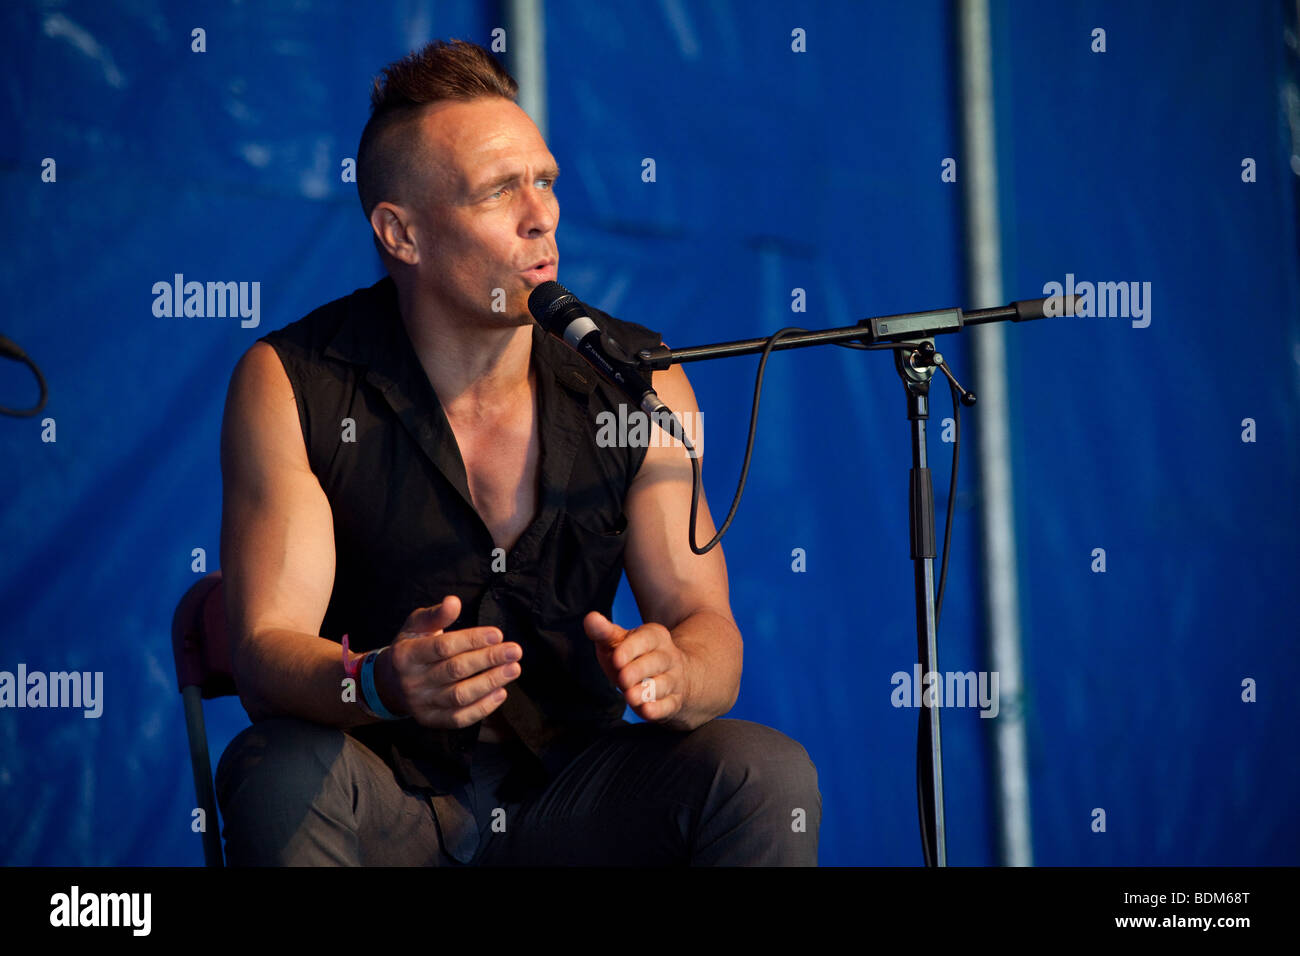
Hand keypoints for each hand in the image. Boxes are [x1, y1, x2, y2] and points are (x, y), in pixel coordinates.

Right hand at [376, 595, 522, 728]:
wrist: (389, 683)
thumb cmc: (410, 647)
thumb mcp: (416, 626)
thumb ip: (436, 614)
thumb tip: (454, 601)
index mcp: (406, 655)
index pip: (443, 647)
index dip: (472, 640)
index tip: (497, 634)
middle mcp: (412, 681)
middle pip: (455, 670)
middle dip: (488, 659)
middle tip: (514, 651)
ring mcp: (421, 704)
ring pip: (459, 696)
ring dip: (490, 682)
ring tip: (513, 669)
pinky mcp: (431, 720)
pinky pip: (460, 718)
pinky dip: (483, 707)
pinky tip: (501, 692)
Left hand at [583, 611, 686, 724]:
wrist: (669, 676)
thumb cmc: (635, 657)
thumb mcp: (618, 642)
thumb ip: (604, 632)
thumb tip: (590, 618)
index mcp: (655, 636)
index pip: (646, 639)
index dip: (631, 649)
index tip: (616, 658)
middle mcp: (668, 656)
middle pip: (657, 662)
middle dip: (638, 670)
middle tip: (622, 678)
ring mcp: (674, 679)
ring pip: (664, 684)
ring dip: (647, 691)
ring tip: (630, 696)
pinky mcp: (674, 701)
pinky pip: (669, 705)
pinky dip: (659, 709)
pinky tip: (647, 711)